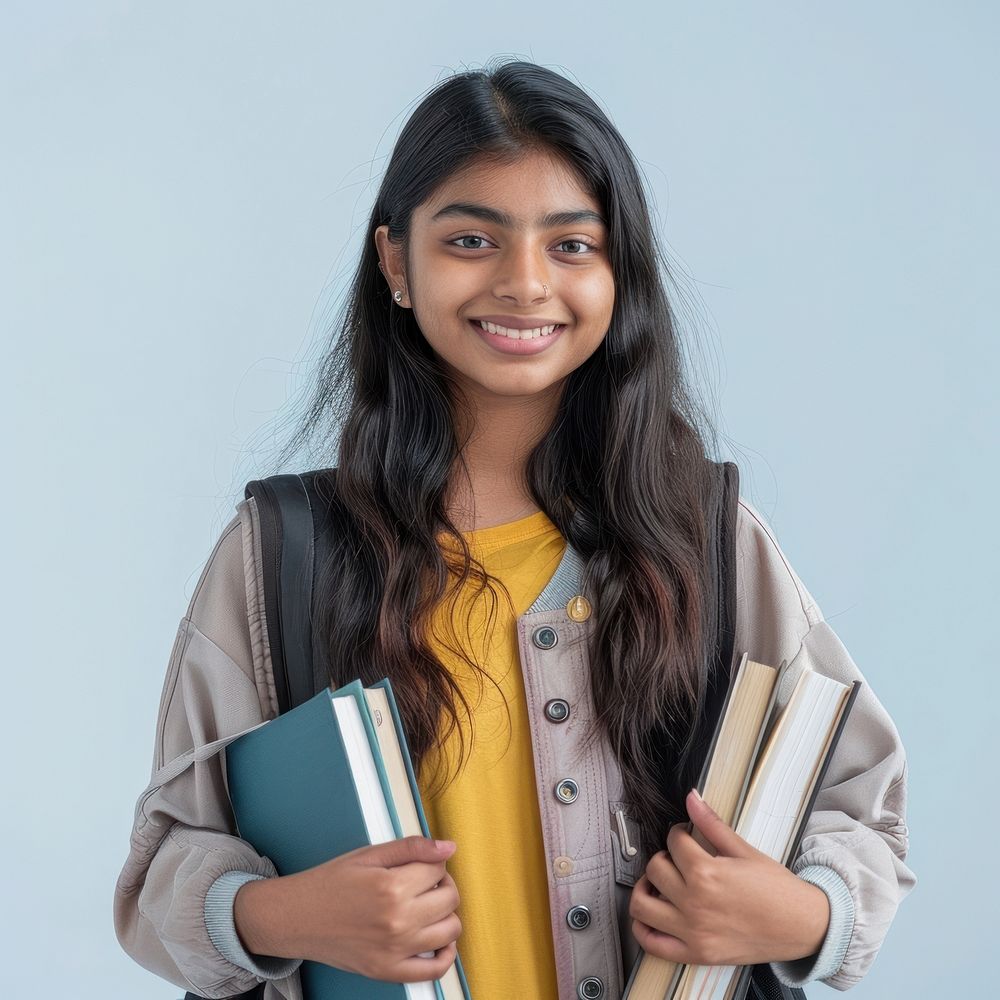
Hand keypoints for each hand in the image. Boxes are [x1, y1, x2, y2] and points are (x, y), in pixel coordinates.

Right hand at [235, 835, 461, 982]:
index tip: (421, 864)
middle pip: (449, 898)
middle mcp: (397, 921)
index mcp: (391, 887)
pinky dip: (445, 955)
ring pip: (450, 930)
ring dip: (446, 914)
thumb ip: (411, 848)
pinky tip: (437, 939)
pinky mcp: (388, 972)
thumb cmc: (330, 884)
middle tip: (423, 882)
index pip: (439, 869)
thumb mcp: (369, 854)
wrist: (297, 918)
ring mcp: (394, 950)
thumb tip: (448, 848)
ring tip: (427, 906)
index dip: (433, 862)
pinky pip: (435, 970)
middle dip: (442, 884)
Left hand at [629, 789, 829, 966]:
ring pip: (642, 905)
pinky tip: (650, 914)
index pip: (673, 842)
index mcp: (706, 873)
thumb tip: (691, 797)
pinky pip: (652, 944)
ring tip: (658, 884)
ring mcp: (693, 931)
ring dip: (644, 889)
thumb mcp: (744, 850)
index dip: (678, 833)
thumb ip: (712, 824)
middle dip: (663, 858)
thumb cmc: (778, 890)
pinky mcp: (696, 954)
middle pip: (654, 869)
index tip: (684, 836)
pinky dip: (642, 928)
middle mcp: (695, 903)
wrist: (803, 926)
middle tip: (676, 860)